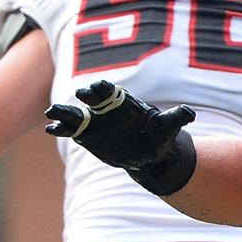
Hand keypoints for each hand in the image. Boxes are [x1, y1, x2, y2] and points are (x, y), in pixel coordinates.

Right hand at [43, 80, 197, 193]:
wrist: (149, 153)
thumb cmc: (159, 136)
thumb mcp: (169, 127)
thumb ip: (176, 117)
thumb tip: (190, 113)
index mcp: (123, 101)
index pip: (110, 90)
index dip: (104, 88)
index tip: (99, 88)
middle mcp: (105, 108)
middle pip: (91, 98)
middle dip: (86, 96)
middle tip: (80, 95)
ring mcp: (94, 121)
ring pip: (76, 113)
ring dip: (63, 112)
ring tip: (51, 113)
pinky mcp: (86, 135)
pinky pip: (71, 130)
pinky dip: (61, 128)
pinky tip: (51, 129)